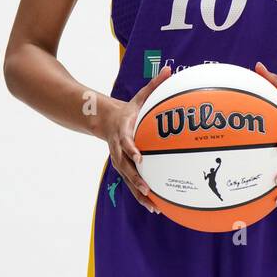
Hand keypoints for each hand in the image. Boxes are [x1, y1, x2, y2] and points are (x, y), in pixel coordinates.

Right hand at [96, 64, 173, 213]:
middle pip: (125, 166)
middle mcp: (119, 149)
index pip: (126, 141)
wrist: (105, 121)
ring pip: (128, 180)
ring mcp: (120, 160)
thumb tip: (170, 69)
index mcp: (123, 131)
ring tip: (153, 206)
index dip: (131, 149)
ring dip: (139, 193)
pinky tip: (155, 207)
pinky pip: (132, 183)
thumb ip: (155, 85)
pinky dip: (141, 196)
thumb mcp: (139, 96)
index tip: (140, 157)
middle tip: (147, 187)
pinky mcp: (124, 168)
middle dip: (135, 178)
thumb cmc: (129, 109)